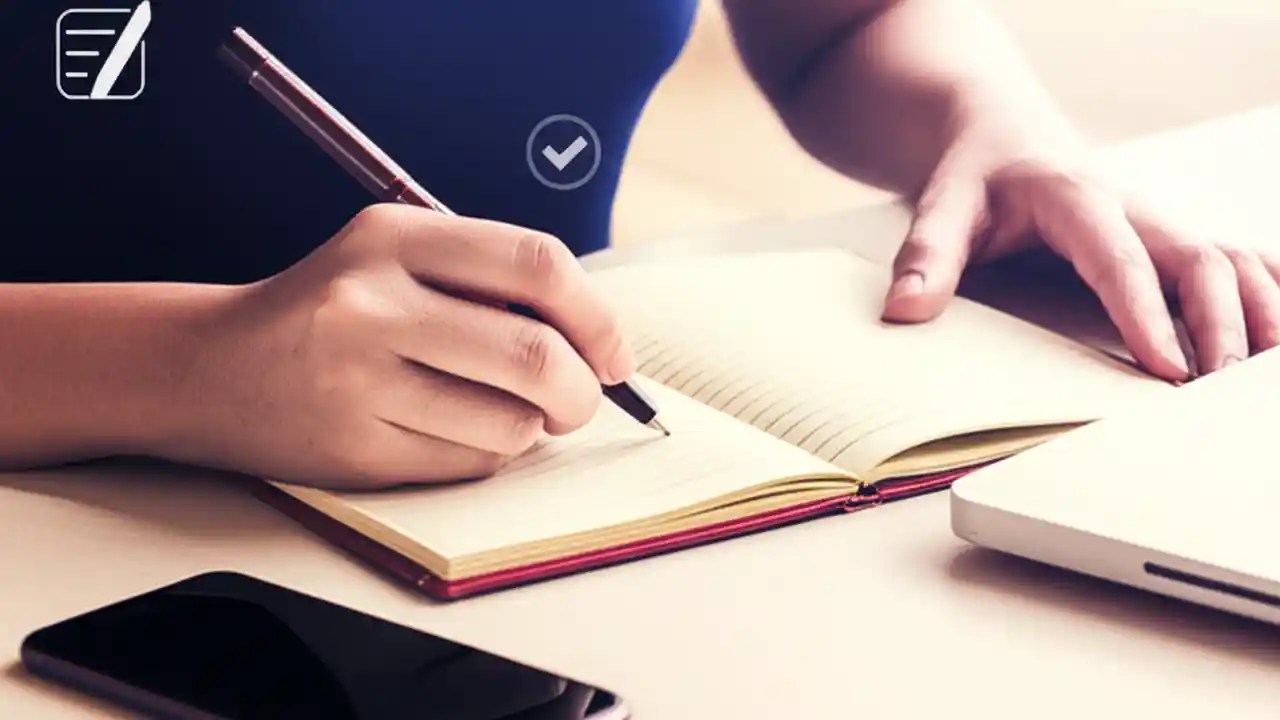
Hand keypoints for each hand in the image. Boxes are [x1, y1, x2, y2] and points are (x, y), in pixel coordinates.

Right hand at [176, 204, 633, 488]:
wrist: (211, 368)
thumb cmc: (333, 309)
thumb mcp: (398, 257)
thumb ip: (490, 279)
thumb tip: (601, 340)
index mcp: (395, 237)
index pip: (537, 264)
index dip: (598, 316)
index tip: (614, 355)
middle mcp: (373, 303)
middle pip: (534, 354)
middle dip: (581, 391)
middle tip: (579, 401)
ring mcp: (357, 381)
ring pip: (509, 422)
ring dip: (533, 429)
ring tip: (508, 415)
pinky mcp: (352, 450)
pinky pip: (469, 464)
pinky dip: (489, 455)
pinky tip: (459, 433)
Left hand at [882, 127, 1279, 380]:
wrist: (1003, 133)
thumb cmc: (976, 174)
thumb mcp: (941, 204)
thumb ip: (926, 254)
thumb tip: (901, 312)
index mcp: (1077, 199)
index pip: (1121, 260)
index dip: (1146, 314)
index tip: (1169, 368)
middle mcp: (1133, 209)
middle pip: (1198, 259)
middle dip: (1219, 322)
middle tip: (1217, 387)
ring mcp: (1158, 223)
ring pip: (1231, 259)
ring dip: (1258, 312)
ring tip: (1261, 377)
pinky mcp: (1168, 238)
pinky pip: (1235, 260)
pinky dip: (1266, 293)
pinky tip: (1275, 338)